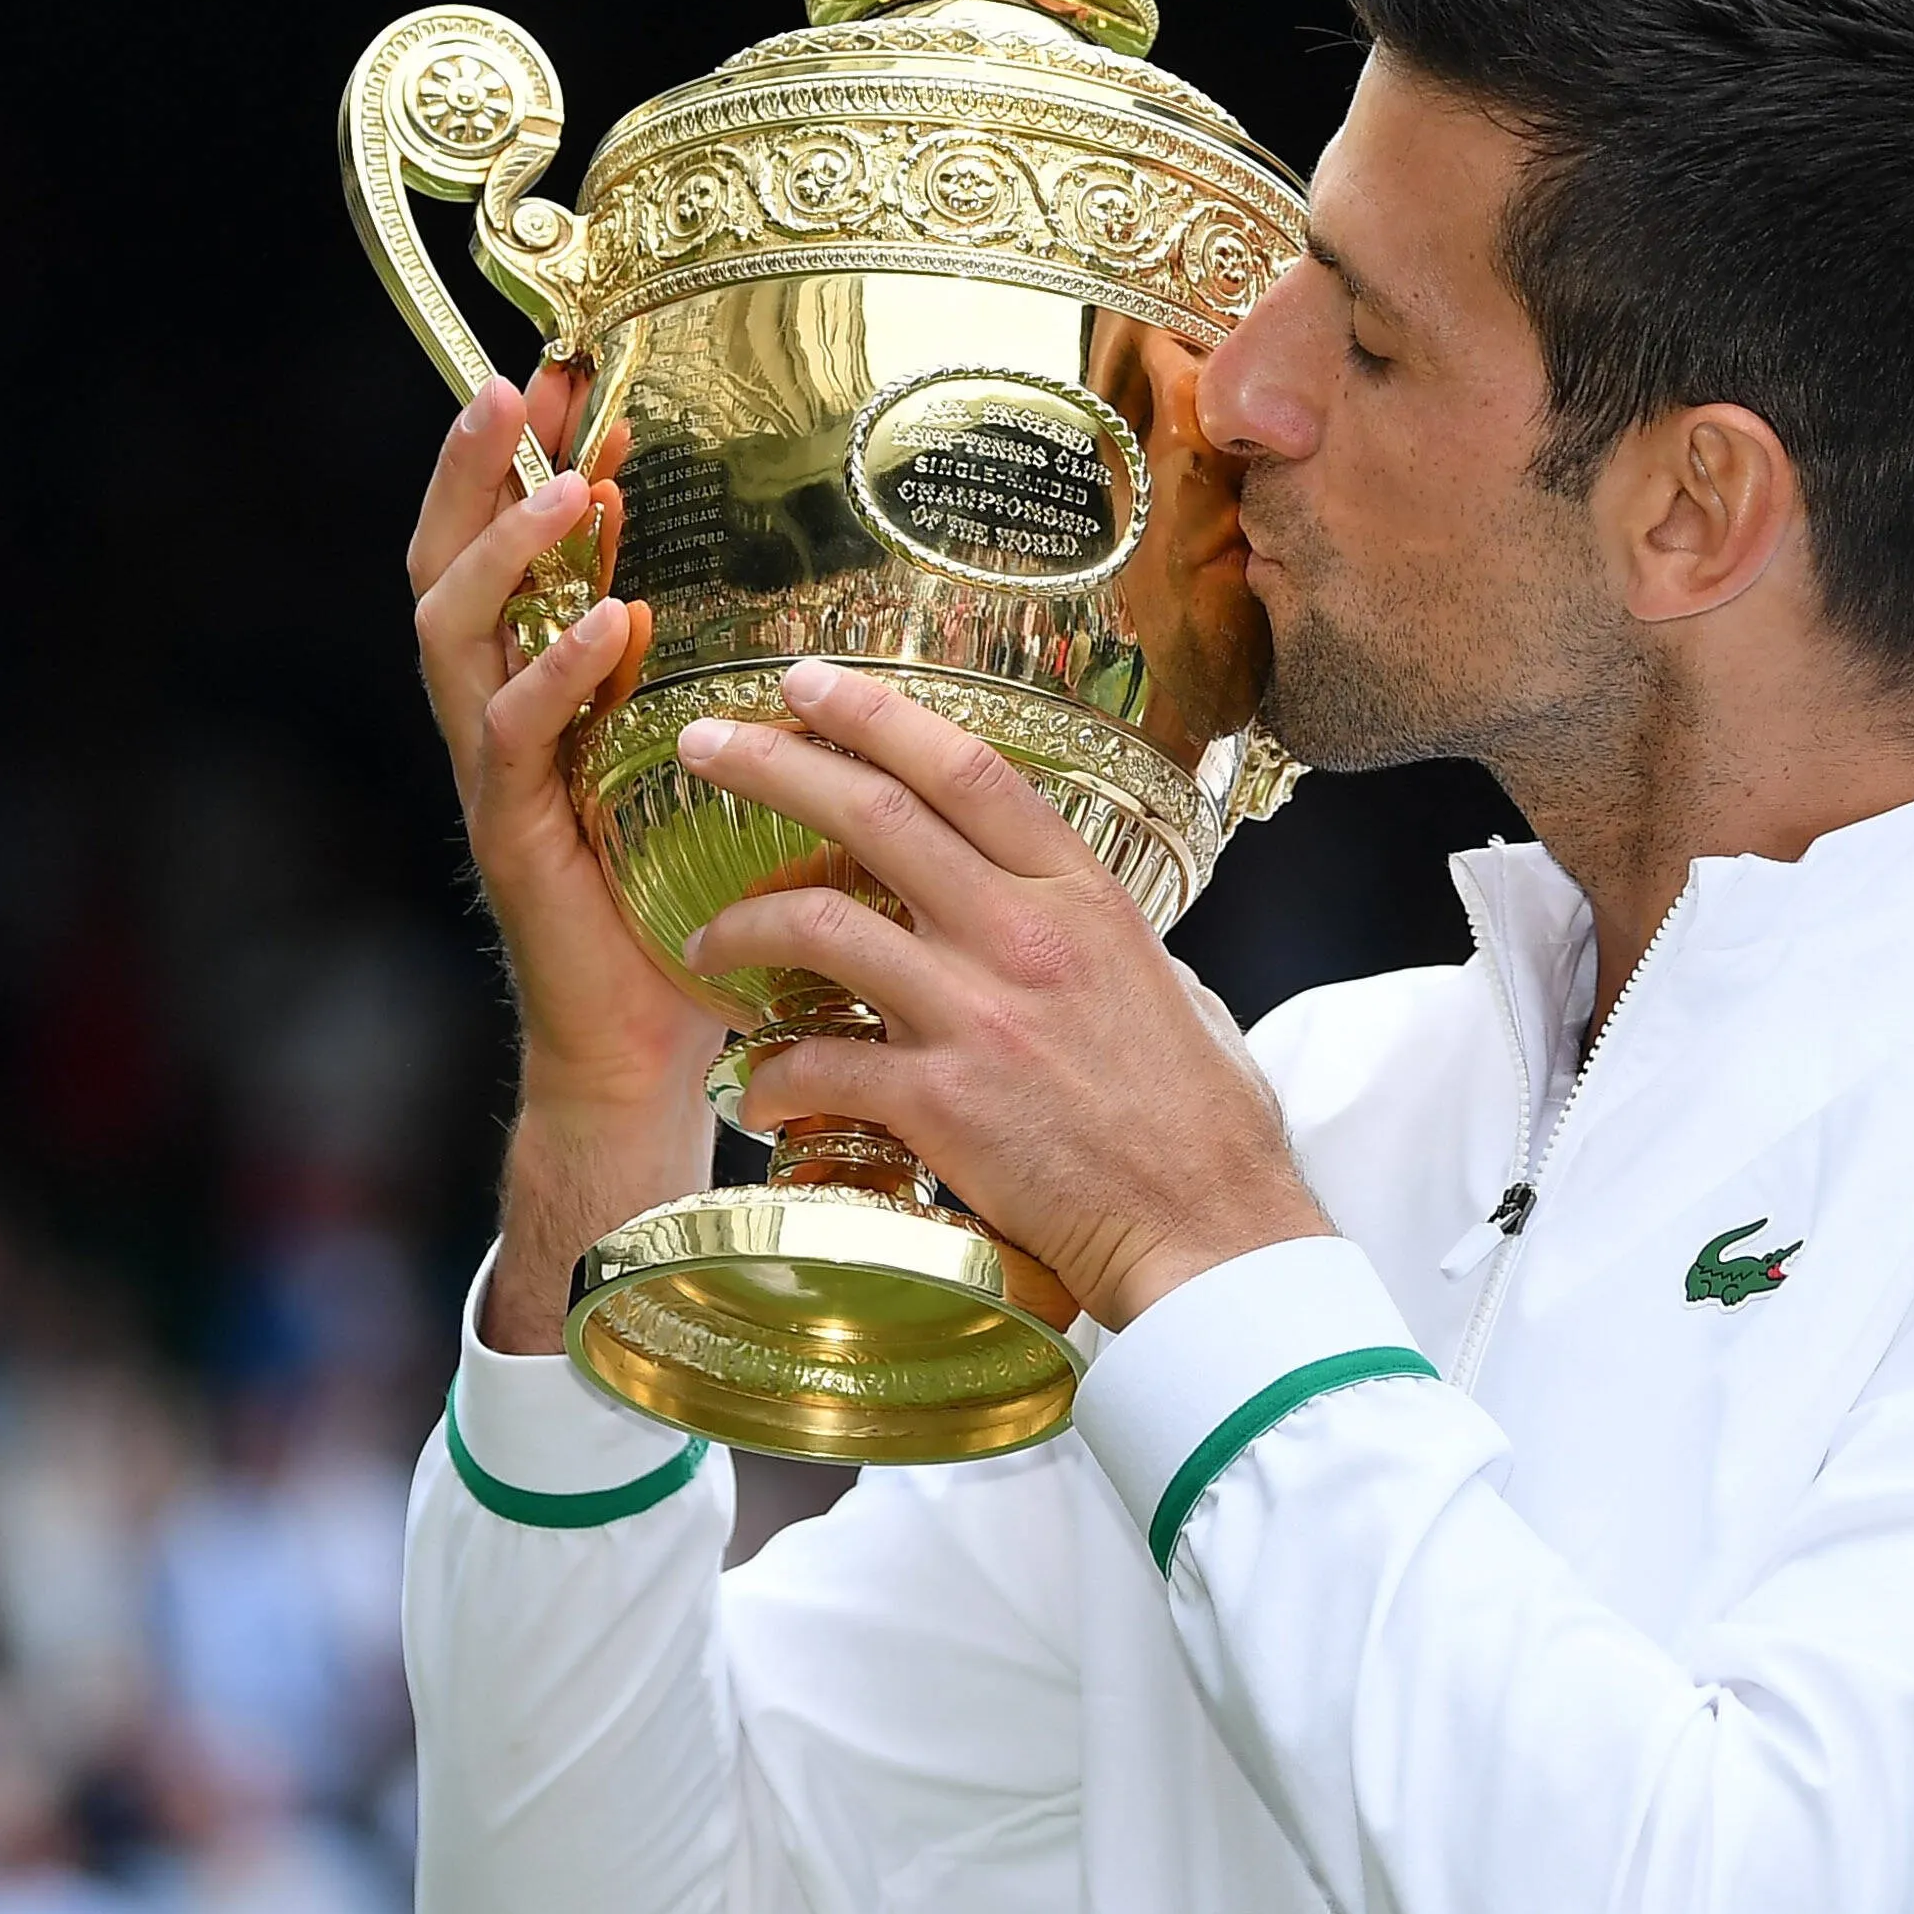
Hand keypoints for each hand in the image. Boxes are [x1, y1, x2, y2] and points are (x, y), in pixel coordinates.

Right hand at [406, 368, 721, 1344]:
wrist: (650, 1054)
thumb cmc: (692, 909)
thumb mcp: (715, 769)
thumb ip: (728, 685)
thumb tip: (823, 590)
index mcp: (543, 689)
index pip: (509, 548)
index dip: (520, 458)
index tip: (567, 367)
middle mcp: (499, 719)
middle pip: (448, 564)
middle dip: (477, 468)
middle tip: (520, 385)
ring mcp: (496, 779)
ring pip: (455, 638)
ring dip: (510, 553)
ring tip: (572, 487)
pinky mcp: (516, 842)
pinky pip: (510, 744)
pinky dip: (552, 679)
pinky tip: (606, 628)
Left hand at [674, 659, 1328, 1327]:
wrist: (1209, 1229)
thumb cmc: (1203, 1123)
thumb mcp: (1170, 988)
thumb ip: (1103, 941)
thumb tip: (1075, 922)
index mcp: (1086, 896)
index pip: (967, 768)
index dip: (877, 714)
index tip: (809, 683)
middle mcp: (1026, 934)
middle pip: (874, 814)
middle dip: (772, 764)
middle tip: (705, 742)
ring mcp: (978, 1014)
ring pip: (820, 925)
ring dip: (743, 922)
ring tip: (704, 937)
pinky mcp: (939, 1102)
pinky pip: (816, 1062)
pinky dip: (768, 1075)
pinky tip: (754, 1090)